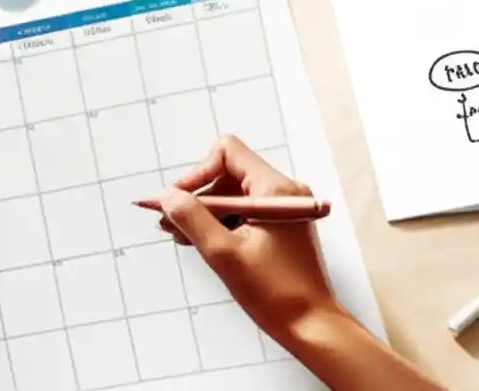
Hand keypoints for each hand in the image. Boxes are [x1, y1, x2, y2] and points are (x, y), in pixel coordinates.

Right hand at [152, 135, 337, 339]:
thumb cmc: (276, 293)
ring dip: (205, 212)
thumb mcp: (224, 254)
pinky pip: (243, 211)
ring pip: (233, 193)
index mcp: (275, 190)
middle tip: (170, 221)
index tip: (178, 199)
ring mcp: (283, 208)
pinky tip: (201, 240)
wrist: (311, 326)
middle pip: (227, 173)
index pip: (227, 153)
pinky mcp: (281, 224)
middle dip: (197, 196)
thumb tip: (168, 196)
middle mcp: (283, 191)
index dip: (196, 172)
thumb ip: (192, 219)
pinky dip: (221, 222)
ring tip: (181, 235)